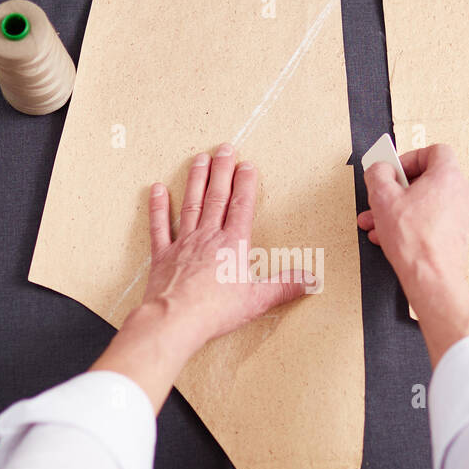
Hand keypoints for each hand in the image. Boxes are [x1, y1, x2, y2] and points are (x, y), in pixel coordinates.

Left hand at [92, 143, 309, 410]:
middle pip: (217, 197)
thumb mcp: (258, 299)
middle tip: (224, 148)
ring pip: (191, 204)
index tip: (246, 164)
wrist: (175, 320)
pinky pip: (160, 226)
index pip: (242, 206)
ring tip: (198, 158)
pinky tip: (156, 189)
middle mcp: (208, 237)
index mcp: (233, 244)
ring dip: (195, 180)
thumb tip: (312, 279)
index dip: (245, 183)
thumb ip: (285, 286)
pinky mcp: (162, 255)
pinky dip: (158, 207)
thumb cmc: (215, 311)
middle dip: (221, 171)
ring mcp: (183, 243)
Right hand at [357, 143, 468, 365]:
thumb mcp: (383, 198)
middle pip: (425, 180)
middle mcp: (460, 193)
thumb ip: (378, 174)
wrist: (431, 278)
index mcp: (448, 176)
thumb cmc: (415, 241)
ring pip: (424, 203)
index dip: (409, 157)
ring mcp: (460, 215)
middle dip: (396, 190)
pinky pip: (429, 220)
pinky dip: (409, 224)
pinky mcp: (455, 234)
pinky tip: (387, 236)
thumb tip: (380, 169)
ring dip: (397, 210)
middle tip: (380, 198)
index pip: (434, 151)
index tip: (393, 170)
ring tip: (376, 222)